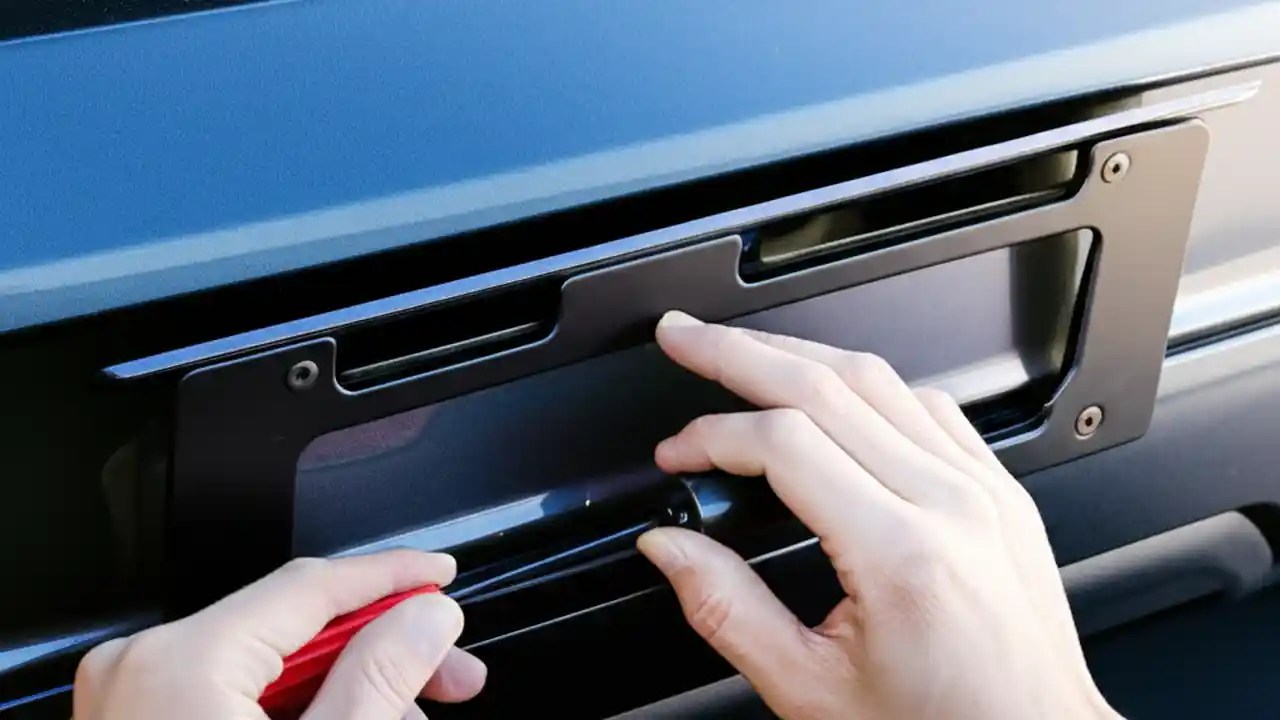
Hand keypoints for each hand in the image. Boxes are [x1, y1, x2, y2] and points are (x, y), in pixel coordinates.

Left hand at [74, 551, 485, 719]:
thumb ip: (380, 677)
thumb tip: (425, 617)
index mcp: (179, 661)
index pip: (313, 583)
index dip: (393, 575)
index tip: (442, 576)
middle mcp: (140, 670)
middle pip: (294, 625)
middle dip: (383, 648)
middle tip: (450, 670)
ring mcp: (132, 702)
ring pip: (269, 664)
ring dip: (348, 685)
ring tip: (406, 714)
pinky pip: (235, 694)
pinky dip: (299, 708)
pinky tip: (349, 719)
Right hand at [638, 311, 1118, 719]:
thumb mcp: (811, 689)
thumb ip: (727, 610)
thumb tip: (668, 547)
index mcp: (901, 555)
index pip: (787, 443)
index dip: (712, 435)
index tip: (677, 454)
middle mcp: (950, 504)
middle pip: (828, 384)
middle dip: (737, 351)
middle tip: (682, 337)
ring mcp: (982, 489)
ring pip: (879, 378)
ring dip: (797, 352)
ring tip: (741, 349)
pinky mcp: (998, 489)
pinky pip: (928, 403)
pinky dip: (865, 382)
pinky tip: (830, 386)